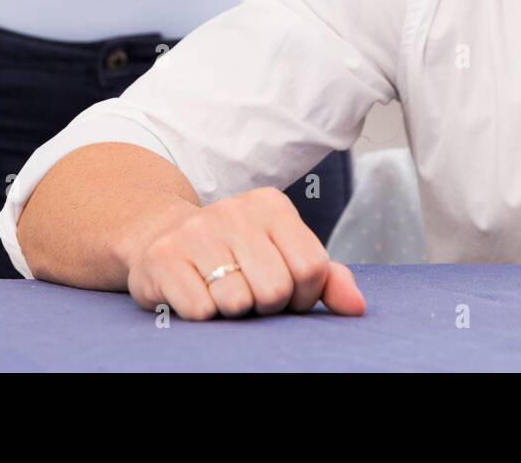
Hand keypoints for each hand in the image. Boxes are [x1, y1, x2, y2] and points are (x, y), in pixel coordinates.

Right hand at [126, 186, 365, 320]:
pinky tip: (195, 294)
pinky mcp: (163, 258)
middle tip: (250, 294)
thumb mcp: (284, 255)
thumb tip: (357, 308)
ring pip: (237, 303)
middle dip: (266, 306)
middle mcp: (235, 211)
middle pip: (276, 290)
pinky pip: (201, 311)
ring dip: (232, 312)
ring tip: (221, 292)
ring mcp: (197, 231)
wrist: (163, 238)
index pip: (311, 268)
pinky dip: (202, 315)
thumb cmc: (237, 255)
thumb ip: (327, 278)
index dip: (302, 297)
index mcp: (272, 206)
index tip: (286, 295)